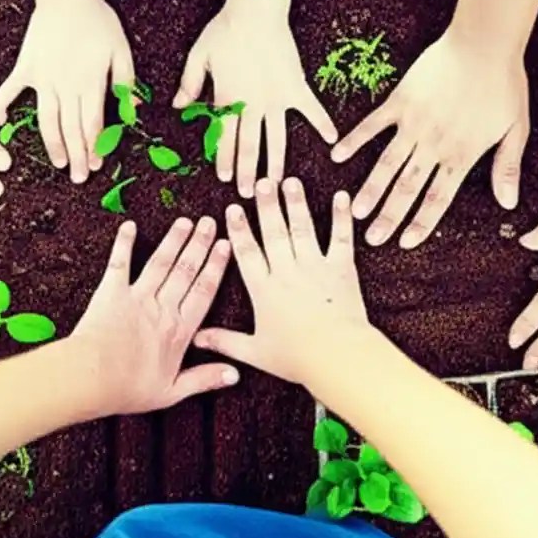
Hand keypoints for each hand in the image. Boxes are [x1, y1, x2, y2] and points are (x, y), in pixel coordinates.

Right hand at [0, 0, 133, 183]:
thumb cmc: (98, 21)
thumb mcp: (121, 50)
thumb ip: (126, 82)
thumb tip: (133, 111)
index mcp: (90, 84)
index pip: (92, 124)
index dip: (94, 146)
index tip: (95, 164)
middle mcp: (66, 87)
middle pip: (71, 128)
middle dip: (76, 155)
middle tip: (78, 177)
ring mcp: (43, 79)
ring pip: (47, 119)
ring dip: (51, 143)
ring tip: (56, 162)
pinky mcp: (26, 67)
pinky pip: (11, 89)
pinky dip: (1, 104)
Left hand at [70, 217, 236, 415]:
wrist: (91, 378)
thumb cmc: (128, 388)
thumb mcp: (172, 392)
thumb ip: (204, 379)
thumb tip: (234, 374)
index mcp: (179, 331)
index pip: (204, 292)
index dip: (216, 268)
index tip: (226, 247)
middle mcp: (162, 308)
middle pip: (186, 270)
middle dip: (200, 244)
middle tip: (210, 223)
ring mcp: (137, 297)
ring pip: (161, 262)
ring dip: (174, 240)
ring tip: (186, 221)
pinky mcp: (111, 292)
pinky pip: (120, 262)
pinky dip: (124, 243)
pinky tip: (130, 226)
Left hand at [174, 6, 336, 198]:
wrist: (255, 10)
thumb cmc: (225, 30)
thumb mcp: (199, 57)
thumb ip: (189, 84)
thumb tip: (177, 107)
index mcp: (228, 99)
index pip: (224, 137)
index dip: (224, 159)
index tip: (225, 179)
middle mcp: (253, 105)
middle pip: (249, 146)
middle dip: (248, 172)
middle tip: (249, 194)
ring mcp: (276, 99)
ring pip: (276, 138)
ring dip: (276, 162)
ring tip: (278, 184)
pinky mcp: (296, 87)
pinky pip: (312, 110)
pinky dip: (323, 124)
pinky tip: (333, 141)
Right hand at [194, 178, 374, 385]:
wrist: (337, 356)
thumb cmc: (296, 358)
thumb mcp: (255, 352)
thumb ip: (224, 341)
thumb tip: (196, 339)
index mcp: (264, 289)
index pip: (246, 252)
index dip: (238, 229)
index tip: (232, 208)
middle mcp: (287, 271)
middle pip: (273, 231)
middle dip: (266, 204)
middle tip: (261, 180)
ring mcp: (315, 267)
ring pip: (302, 228)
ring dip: (296, 203)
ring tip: (290, 181)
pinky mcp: (341, 269)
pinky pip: (341, 238)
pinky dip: (341, 216)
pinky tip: (341, 197)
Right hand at [331, 31, 528, 248]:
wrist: (484, 43)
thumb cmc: (504, 84)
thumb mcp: (516, 129)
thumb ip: (507, 167)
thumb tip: (508, 204)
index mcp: (462, 155)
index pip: (438, 198)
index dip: (421, 222)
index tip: (405, 242)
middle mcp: (434, 145)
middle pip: (408, 188)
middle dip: (389, 216)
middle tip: (371, 239)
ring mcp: (413, 124)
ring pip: (388, 164)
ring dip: (371, 189)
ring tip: (355, 211)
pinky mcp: (400, 101)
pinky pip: (372, 125)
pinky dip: (354, 140)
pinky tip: (337, 154)